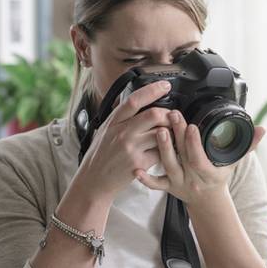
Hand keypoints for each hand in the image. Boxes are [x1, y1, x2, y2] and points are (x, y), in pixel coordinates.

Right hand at [68, 80, 174, 201]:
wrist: (93, 180)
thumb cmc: (100, 155)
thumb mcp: (105, 130)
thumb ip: (120, 117)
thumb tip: (135, 100)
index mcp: (113, 121)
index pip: (134, 100)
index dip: (152, 90)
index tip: (165, 86)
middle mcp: (122, 133)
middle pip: (153, 115)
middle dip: (168, 114)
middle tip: (173, 117)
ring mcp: (130, 148)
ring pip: (161, 134)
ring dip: (171, 133)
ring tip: (172, 134)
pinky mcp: (139, 164)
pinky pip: (160, 153)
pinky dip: (166, 151)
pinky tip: (166, 150)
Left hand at [135, 110, 264, 205]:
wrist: (207, 201)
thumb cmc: (219, 177)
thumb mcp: (235, 162)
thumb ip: (248, 144)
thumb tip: (262, 129)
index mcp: (209, 173)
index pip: (200, 158)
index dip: (195, 143)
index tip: (192, 125)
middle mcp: (192, 178)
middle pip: (183, 158)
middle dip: (177, 136)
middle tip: (172, 116)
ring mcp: (178, 183)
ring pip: (168, 167)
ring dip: (162, 149)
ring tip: (159, 130)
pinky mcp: (167, 186)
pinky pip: (155, 184)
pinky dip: (146, 178)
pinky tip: (137, 168)